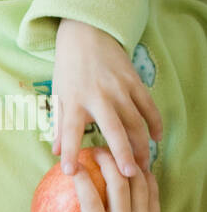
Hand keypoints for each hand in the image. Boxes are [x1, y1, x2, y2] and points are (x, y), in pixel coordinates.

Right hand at [36, 149, 190, 211]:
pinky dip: (145, 175)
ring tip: (115, 153)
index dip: (81, 179)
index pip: (90, 200)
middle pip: (118, 183)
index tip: (71, 166)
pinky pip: (152, 191)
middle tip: (93, 149)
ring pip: (138, 183)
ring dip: (126, 164)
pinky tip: (136, 167)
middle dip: (106, 161)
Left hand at [52, 19, 161, 177]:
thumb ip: (58, 124)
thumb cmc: (69, 70)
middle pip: (113, 129)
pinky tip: (156, 138)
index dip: (69, 151)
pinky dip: (154, 122)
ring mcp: (119, 88)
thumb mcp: (59, 95)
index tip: (70, 172)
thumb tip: (55, 152)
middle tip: (128, 176)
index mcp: (74, 100)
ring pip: (135, 121)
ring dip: (141, 145)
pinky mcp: (134, 81)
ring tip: (143, 166)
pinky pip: (148, 105)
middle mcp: (98, 96)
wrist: (87, 35)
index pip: (69, 131)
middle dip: (121, 153)